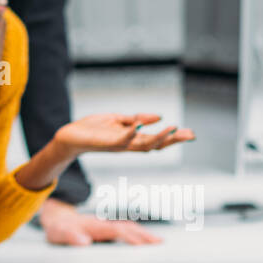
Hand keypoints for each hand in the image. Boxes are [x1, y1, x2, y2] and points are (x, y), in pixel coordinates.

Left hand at [39, 198, 161, 245]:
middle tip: (161, 244)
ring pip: (129, 228)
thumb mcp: (59, 233)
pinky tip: (146, 241)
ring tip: (160, 243)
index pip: (117, 231)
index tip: (142, 245)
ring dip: (144, 234)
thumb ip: (69, 236)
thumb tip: (83, 242)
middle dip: (144, 235)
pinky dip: (138, 235)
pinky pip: (126, 231)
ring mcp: (107, 226)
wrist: (56, 219)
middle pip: (128, 228)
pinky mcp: (108, 230)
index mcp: (95, 226)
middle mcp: (103, 224)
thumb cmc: (59, 229)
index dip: (129, 238)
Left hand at [53, 113, 193, 155]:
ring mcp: (119, 145)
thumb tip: (159, 116)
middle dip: (174, 140)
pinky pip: (121, 139)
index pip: (156, 140)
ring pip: (143, 145)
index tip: (191, 134)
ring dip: (159, 137)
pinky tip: (139, 125)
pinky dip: (131, 133)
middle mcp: (128, 145)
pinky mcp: (107, 142)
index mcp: (132, 139)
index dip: (173, 137)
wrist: (71, 136)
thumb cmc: (93, 129)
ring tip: (174, 128)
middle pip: (156, 145)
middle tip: (191, 135)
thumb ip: (137, 118)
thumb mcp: (118, 120)